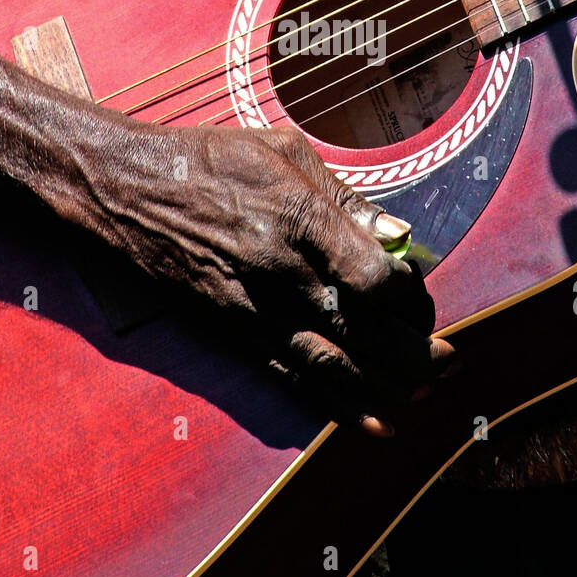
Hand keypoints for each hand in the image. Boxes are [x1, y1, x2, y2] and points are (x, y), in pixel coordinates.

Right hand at [84, 121, 457, 431]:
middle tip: (450, 362)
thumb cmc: (208, 160)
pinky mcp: (235, 335)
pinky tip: (372, 424)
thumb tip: (396, 232)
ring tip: (424, 397)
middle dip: (418, 354)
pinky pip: (293, 379)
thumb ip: (345, 197)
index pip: (377, 279)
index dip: (408, 293)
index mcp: (302, 222)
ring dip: (388, 391)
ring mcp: (258, 312)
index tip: (414, 290)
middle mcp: (284, 276)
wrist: (125, 193)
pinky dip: (338, 408)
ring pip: (337, 369)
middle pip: (368, 334)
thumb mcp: (282, 152)